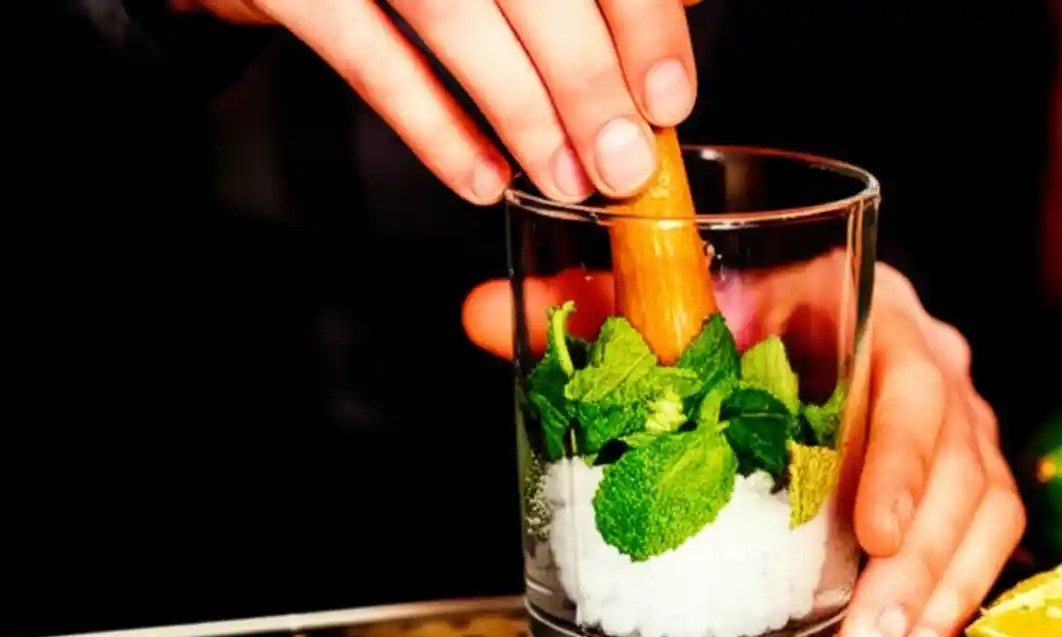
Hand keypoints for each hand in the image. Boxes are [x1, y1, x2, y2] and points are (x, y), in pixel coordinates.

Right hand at [177, 0, 700, 203]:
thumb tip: (681, 7)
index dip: (641, 21)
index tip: (667, 98)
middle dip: (588, 83)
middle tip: (624, 164)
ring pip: (455, 18)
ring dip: (522, 112)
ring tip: (565, 181)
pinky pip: (367, 58)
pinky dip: (431, 124)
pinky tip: (480, 178)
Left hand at [463, 258, 1026, 636]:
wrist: (801, 306)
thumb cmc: (744, 305)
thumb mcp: (677, 304)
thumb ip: (589, 305)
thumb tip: (482, 313)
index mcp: (868, 306)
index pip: (907, 372)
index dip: (894, 454)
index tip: (863, 527)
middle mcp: (927, 362)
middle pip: (949, 461)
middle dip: (913, 563)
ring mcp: (952, 422)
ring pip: (976, 507)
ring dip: (936, 594)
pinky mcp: (958, 474)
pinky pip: (983, 534)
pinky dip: (954, 594)